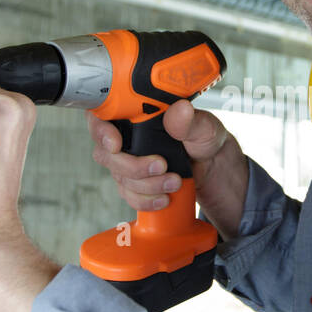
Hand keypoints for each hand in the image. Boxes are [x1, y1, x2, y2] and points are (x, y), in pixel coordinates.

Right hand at [87, 99, 249, 239]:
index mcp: (136, 113)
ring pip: (118, 177)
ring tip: (174, 182)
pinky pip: (127, 195)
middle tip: (161, 166)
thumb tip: (180, 111)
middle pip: (106, 153)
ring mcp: (127, 160)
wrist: (212, 166)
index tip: (115, 144)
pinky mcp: (133, 182)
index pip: (101, 116)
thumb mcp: (203, 126)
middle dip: (133, 166)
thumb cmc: (204, 138)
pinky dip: (145, 200)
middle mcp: (126, 135)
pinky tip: (163, 198)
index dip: (100, 130)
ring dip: (146, 185)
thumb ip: (189, 121)